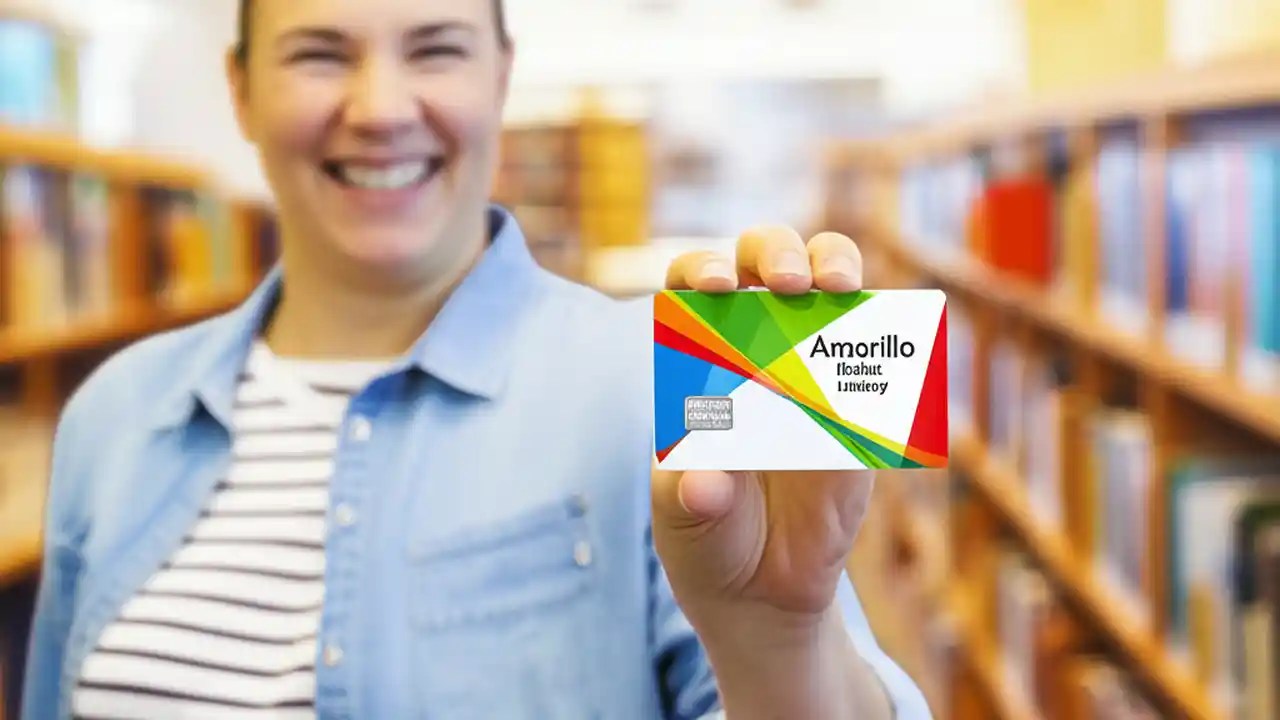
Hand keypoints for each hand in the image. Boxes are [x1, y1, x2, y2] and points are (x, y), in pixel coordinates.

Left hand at [653, 222, 876, 617]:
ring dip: (837, 269)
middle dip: (778, 254)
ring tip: (838, 288)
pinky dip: (884, 339)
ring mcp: (811, 370)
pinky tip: (883, 350)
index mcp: (696, 360)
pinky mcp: (858, 408)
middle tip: (790, 283)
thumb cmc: (705, 537)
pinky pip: (876, 360)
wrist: (762, 589)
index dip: (705, 270)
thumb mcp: (683, 520)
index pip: (694, 288)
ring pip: (830, 288)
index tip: (718, 287)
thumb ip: (689, 497)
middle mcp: (753, 347)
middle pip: (765, 264)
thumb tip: (707, 482)